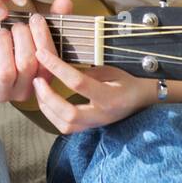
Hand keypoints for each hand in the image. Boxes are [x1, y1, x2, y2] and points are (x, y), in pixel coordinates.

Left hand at [0, 0, 74, 102]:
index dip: (43, 38)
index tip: (36, 18)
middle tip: (17, 25)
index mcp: (42, 79)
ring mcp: (2, 94)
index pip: (49, 62)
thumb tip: (64, 0)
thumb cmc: (11, 47)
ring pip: (6, 71)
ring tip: (2, 32)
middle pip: (27, 65)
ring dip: (4, 45)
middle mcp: (25, 91)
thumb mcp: (32, 34)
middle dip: (22, 39)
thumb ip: (51, 18)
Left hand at [31, 48, 152, 132]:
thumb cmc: (129, 81)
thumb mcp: (112, 69)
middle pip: (68, 114)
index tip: (42, 54)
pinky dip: (52, 115)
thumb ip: (89, 71)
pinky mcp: (90, 128)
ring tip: (39, 89)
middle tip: (37, 79)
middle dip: (47, 97)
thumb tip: (63, 69)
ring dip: (47, 108)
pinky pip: (67, 127)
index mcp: (111, 97)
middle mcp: (103, 115)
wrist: (144, 100)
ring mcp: (96, 125)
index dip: (57, 67)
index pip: (78, 82)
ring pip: (65, 125)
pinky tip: (46, 101)